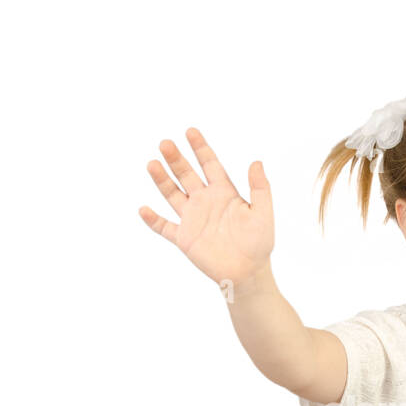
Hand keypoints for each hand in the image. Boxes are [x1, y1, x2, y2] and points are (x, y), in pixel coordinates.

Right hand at [139, 127, 273, 286]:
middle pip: (187, 175)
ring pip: (172, 194)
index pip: (210, 164)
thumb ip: (260, 188)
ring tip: (152, 164)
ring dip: (162, 180)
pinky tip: (143, 209)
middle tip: (165, 143)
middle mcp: (205, 201)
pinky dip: (153, 220)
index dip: (200, 148)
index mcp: (224, 192)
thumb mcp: (263, 213)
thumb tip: (257, 161)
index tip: (190, 131)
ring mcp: (192, 219)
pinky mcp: (184, 238)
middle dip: (176, 159)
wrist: (248, 273)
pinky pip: (164, 227)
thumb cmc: (259, 244)